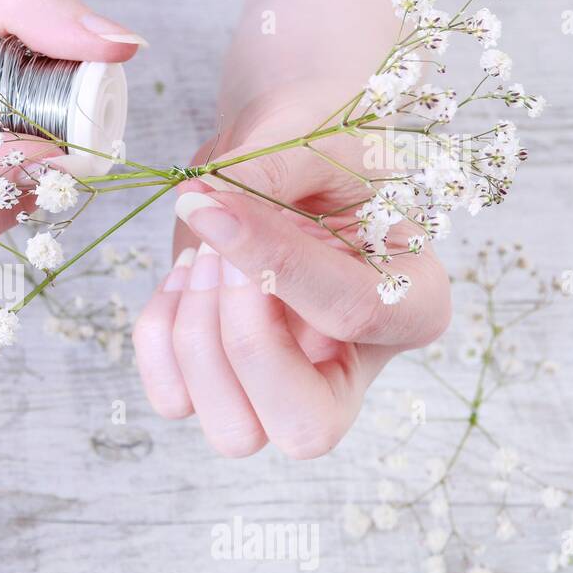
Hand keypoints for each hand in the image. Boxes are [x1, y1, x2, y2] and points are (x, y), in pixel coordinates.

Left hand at [132, 82, 451, 458]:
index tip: (216, 208)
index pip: (352, 314)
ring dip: (195, 335)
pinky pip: (174, 400)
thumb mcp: (313, 140)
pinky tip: (183, 274)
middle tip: (217, 254)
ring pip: (234, 432)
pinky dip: (159, 337)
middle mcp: (354, 366)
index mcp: (413, 306)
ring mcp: (285, 388)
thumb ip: (269, 170)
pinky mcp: (223, 384)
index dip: (274, 264)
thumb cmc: (319, 151)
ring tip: (202, 253)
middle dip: (243, 341)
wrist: (285, 159)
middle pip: (305, 430)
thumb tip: (206, 204)